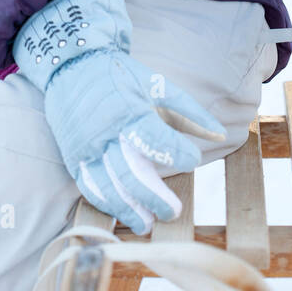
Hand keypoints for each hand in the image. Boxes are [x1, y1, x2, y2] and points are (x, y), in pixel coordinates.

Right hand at [12, 0, 226, 233]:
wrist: (71, 66)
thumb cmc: (120, 76)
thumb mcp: (157, 86)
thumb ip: (189, 112)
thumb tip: (221, 136)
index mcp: (128, 109)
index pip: (153, 137)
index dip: (175, 152)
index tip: (193, 160)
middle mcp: (105, 131)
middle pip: (129, 172)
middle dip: (153, 196)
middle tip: (174, 212)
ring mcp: (85, 147)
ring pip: (107, 186)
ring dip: (128, 209)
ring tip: (148, 224)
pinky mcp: (72, 156)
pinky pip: (88, 186)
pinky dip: (106, 203)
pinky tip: (123, 213)